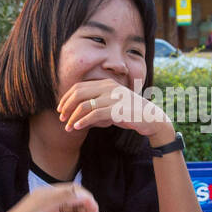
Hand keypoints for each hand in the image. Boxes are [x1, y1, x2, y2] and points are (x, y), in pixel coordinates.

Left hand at [57, 79, 173, 144]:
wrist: (151, 118)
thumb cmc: (129, 114)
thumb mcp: (110, 107)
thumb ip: (95, 108)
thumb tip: (76, 117)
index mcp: (106, 83)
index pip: (79, 86)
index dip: (66, 98)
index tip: (60, 109)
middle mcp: (108, 87)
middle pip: (79, 93)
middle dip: (67, 106)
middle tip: (61, 118)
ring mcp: (113, 97)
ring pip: (85, 105)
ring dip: (73, 117)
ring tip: (68, 127)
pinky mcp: (117, 109)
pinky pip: (95, 114)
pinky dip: (83, 121)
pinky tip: (77, 127)